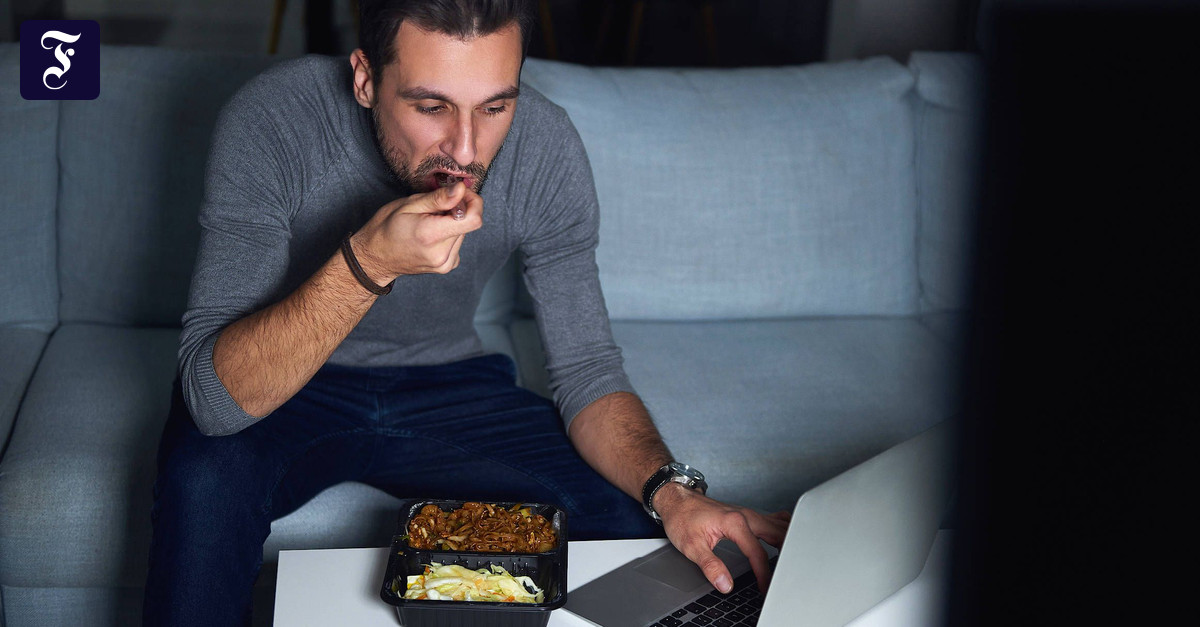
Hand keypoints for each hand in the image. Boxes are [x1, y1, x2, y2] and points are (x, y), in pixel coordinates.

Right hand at [349, 181, 482, 282]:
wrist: (375, 257)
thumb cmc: (386, 227)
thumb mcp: (409, 204)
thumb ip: (439, 198)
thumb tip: (461, 189)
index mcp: (431, 236)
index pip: (473, 219)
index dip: (472, 202)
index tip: (460, 193)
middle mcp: (442, 254)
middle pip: (468, 223)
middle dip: (457, 210)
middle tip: (435, 207)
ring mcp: (445, 264)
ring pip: (464, 233)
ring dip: (452, 222)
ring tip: (429, 222)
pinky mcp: (446, 267)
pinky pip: (458, 244)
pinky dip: (449, 235)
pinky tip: (431, 235)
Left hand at [654, 483, 790, 594]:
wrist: (676, 499)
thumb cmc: (682, 517)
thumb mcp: (691, 546)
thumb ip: (710, 566)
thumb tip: (725, 583)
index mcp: (735, 523)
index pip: (758, 553)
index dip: (764, 574)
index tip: (765, 588)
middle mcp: (746, 515)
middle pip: (778, 535)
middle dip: (786, 556)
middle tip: (786, 575)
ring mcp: (748, 513)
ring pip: (779, 526)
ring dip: (788, 541)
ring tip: (791, 561)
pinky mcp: (747, 514)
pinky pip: (773, 520)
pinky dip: (783, 530)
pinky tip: (785, 540)